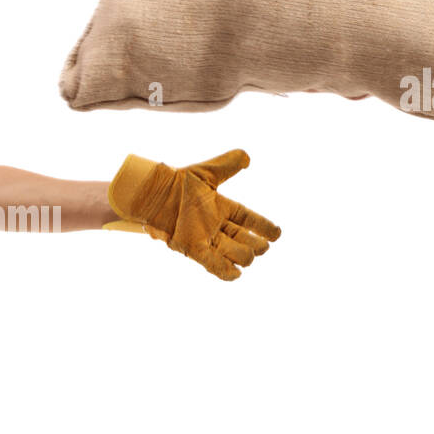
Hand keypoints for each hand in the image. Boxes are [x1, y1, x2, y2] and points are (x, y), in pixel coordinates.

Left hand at [104, 149, 280, 280]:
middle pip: (244, 241)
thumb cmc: (178, 182)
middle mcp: (216, 226)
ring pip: (233, 254)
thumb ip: (228, 164)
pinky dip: (224, 271)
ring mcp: (206, 239)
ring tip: (251, 254)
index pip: (249, 219)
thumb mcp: (207, 172)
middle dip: (256, 245)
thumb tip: (247, 158)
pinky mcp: (193, 249)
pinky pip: (212, 264)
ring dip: (244, 256)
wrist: (156, 194)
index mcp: (222, 208)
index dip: (264, 227)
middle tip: (261, 245)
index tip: (277, 234)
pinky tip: (237, 275)